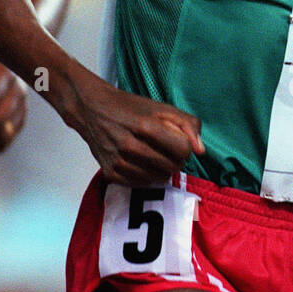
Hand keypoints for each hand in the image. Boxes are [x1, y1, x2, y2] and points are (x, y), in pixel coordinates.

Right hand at [71, 75, 204, 185]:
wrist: (92, 110)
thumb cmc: (130, 108)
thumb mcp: (162, 107)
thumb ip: (188, 124)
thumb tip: (200, 151)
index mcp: (145, 126)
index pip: (183, 150)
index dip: (185, 146)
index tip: (177, 141)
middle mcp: (130, 146)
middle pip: (172, 166)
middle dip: (175, 158)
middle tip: (166, 148)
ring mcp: (119, 162)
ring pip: (159, 178)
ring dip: (162, 169)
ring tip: (153, 154)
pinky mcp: (110, 174)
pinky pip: (142, 184)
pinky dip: (147, 176)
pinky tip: (141, 162)